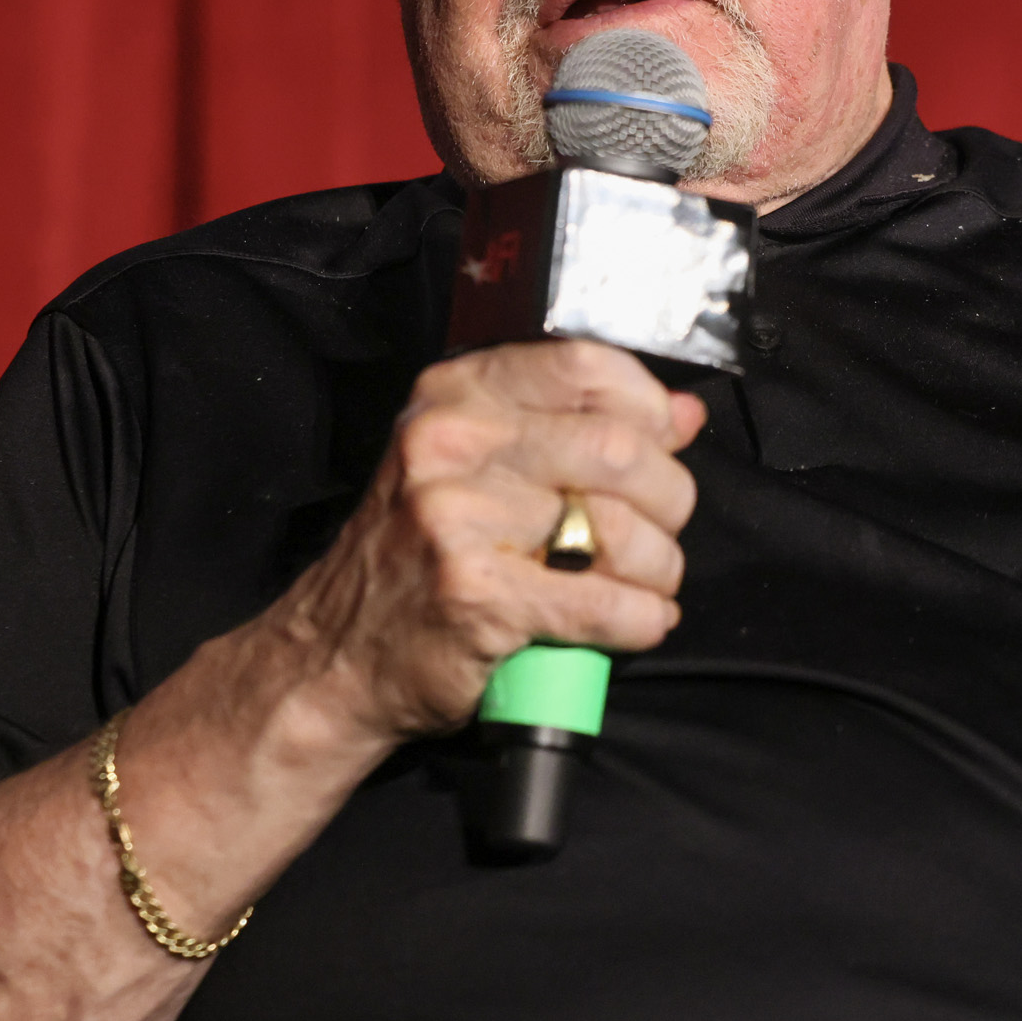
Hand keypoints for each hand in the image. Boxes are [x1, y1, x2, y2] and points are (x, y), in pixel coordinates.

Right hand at [268, 339, 704, 741]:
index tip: (664, 446)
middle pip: (618, 449)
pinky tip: (637, 622)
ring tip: (646, 585)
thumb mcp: (480, 468)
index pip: (584, 365)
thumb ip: (576, 430)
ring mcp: (458, 519)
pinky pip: (604, 603)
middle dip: (668, 499)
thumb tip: (682, 413)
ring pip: (621, 530)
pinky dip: (641, 620)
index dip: (648, 407)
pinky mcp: (477, 596)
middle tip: (661, 532)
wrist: (338, 655)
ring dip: (659, 569)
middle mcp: (452, 444)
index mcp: (458, 398)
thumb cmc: (419, 559)